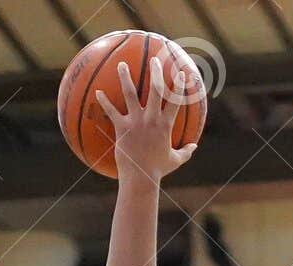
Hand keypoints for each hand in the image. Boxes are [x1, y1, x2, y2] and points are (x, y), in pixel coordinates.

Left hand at [95, 56, 199, 181]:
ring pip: (130, 94)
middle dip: (156, 72)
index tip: (181, 72)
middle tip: (155, 59)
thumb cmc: (157, 171)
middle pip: (155, 89)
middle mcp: (151, 119)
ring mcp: (136, 122)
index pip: (175, 100)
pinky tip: (97, 92)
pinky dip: (104, 102)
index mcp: (165, 125)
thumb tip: (195, 147)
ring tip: (121, 64)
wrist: (140, 179)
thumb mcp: (175, 161)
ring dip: (125, 77)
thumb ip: (186, 152)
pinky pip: (112, 112)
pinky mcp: (123, 128)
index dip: (179, 86)